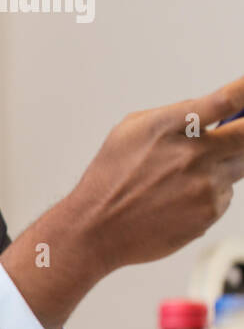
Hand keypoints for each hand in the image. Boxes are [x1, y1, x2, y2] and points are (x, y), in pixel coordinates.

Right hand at [2, 74, 243, 328]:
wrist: (98, 227)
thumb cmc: (110, 178)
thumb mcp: (129, 132)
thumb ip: (174, 117)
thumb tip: (211, 111)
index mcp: (168, 127)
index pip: (223, 101)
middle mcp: (192, 154)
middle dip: (243, 132)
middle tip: (234, 135)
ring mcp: (205, 184)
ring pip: (237, 165)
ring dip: (221, 164)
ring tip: (181, 177)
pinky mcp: (210, 210)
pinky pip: (226, 192)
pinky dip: (210, 191)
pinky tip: (178, 199)